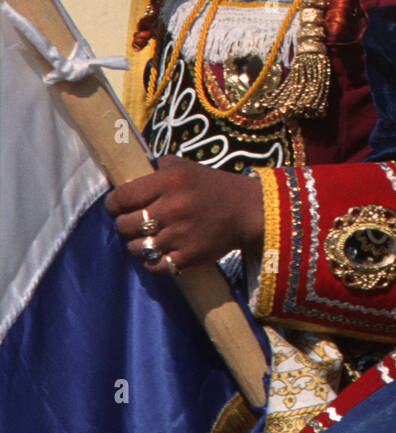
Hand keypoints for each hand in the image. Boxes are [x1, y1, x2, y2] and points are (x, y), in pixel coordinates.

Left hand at [104, 156, 263, 274]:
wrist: (245, 210)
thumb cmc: (212, 186)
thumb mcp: (186, 167)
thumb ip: (159, 167)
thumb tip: (132, 170)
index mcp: (169, 182)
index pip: (122, 197)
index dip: (113, 204)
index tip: (116, 206)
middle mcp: (172, 208)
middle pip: (125, 225)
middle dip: (123, 224)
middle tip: (132, 222)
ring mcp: (179, 234)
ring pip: (136, 247)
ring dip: (137, 244)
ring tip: (145, 238)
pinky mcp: (188, 256)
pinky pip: (154, 265)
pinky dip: (151, 262)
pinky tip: (157, 253)